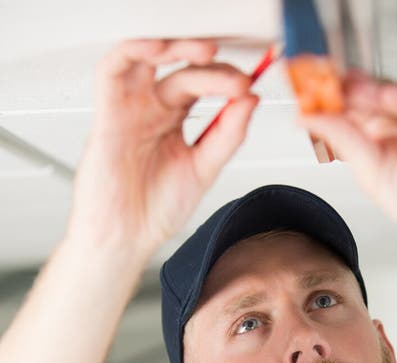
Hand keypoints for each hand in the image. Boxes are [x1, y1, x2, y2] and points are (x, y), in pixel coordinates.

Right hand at [66, 38, 257, 258]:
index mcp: (174, 121)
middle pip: (183, 71)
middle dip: (213, 71)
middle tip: (238, 81)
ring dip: (176, 48)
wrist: (126, 240)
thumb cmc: (154, 211)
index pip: (203, 86)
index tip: (250, 89)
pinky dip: (132, 52)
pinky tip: (159, 50)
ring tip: (206, 55)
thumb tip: (250, 101)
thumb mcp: (203, 170)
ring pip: (147, 60)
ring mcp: (129, 110)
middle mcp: (151, 110)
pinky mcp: (107, 116)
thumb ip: (227, 136)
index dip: (227, 82)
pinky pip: (111, 71)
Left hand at [298, 71, 396, 262]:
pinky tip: (391, 99)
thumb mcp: (372, 174)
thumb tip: (307, 119)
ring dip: (375, 88)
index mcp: (378, 133)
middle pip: (372, 90)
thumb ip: (343, 141)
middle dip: (347, 84)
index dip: (328, 94)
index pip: (349, 104)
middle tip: (324, 77)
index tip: (306, 87)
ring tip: (352, 90)